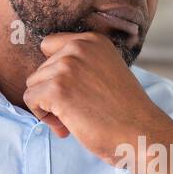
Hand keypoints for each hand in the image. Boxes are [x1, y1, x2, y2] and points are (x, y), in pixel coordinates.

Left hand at [23, 31, 170, 163]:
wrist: (141, 133)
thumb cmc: (126, 112)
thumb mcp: (107, 73)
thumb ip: (82, 66)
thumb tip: (45, 77)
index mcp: (92, 41)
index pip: (50, 46)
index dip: (55, 72)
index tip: (72, 92)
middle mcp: (79, 47)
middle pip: (40, 69)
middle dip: (53, 94)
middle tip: (76, 113)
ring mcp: (67, 66)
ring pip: (33, 84)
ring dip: (48, 106)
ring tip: (72, 120)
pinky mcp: (57, 89)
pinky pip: (30, 100)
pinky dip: (43, 117)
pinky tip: (65, 126)